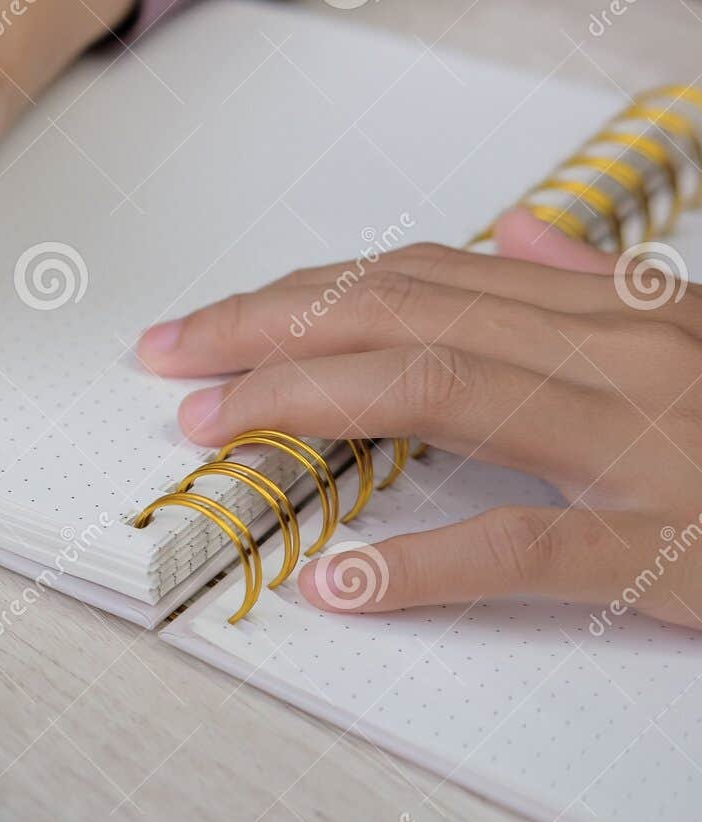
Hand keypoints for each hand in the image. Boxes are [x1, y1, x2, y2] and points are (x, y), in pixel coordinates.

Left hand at [136, 208, 701, 631]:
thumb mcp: (700, 338)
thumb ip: (603, 290)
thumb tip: (515, 240)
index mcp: (610, 315)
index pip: (417, 280)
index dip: (300, 294)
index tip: (212, 322)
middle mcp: (615, 356)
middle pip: (401, 314)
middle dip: (268, 330)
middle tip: (173, 362)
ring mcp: (640, 446)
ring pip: (439, 392)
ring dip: (307, 403)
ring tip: (218, 432)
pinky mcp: (667, 546)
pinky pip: (525, 546)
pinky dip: (421, 564)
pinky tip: (342, 581)